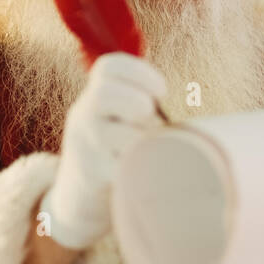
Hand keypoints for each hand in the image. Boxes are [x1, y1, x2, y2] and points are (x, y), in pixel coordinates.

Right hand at [39, 52, 167, 250]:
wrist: (78, 195)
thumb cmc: (113, 150)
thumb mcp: (116, 118)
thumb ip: (140, 104)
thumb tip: (184, 105)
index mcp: (94, 96)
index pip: (108, 68)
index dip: (139, 72)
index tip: (162, 91)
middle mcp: (84, 116)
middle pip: (105, 93)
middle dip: (137, 103)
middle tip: (150, 118)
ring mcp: (85, 146)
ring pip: (116, 134)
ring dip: (141, 139)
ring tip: (147, 148)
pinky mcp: (94, 176)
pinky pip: (122, 166)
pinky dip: (140, 166)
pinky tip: (145, 168)